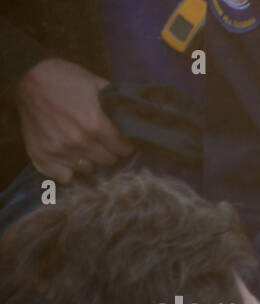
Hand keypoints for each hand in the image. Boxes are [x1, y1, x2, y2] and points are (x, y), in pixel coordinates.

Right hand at [15, 57, 133, 182]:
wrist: (26, 74)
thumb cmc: (64, 78)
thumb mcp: (96, 84)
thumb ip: (117, 104)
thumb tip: (138, 117)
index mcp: (95, 125)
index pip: (123, 150)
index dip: (125, 145)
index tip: (122, 141)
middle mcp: (78, 142)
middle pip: (108, 161)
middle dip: (109, 151)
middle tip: (102, 142)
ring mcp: (59, 152)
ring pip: (88, 170)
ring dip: (89, 160)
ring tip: (84, 147)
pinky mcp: (42, 156)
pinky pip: (64, 177)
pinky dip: (68, 170)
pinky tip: (68, 158)